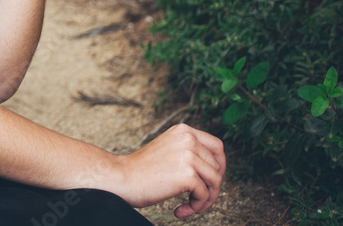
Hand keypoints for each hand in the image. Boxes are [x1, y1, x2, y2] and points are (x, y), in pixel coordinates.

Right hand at [106, 123, 225, 218]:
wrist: (122, 178)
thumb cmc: (142, 170)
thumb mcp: (168, 149)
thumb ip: (189, 152)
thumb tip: (215, 169)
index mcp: (184, 130)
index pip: (217, 146)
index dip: (220, 165)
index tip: (213, 180)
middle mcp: (188, 138)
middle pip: (217, 166)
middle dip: (212, 186)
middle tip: (199, 198)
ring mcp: (189, 155)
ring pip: (214, 181)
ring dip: (205, 199)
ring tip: (190, 206)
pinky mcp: (188, 174)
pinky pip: (203, 195)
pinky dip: (195, 206)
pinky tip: (179, 210)